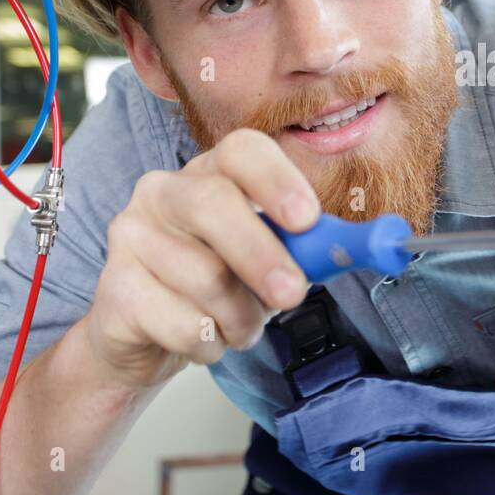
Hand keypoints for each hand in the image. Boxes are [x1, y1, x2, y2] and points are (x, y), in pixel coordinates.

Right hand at [82, 128, 319, 391]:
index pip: (241, 150)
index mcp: (211, 172)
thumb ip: (314, 248)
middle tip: (292, 295)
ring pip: (204, 276)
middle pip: (213, 205)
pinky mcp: (113, 289)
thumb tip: (381, 244)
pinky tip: (204, 338)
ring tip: (240, 325)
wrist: (145, 336)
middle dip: (261, 255)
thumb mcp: (272, 259)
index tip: (307, 220)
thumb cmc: (222, 285)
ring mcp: (131, 236)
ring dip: (240, 318)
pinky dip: (208, 344)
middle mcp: (163, 192)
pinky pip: (180, 323)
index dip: (276, 180)